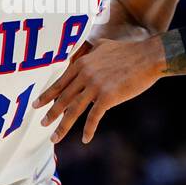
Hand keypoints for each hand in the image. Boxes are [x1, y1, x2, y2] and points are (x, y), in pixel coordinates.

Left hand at [33, 36, 164, 143]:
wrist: (148, 57)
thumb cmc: (129, 52)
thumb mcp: (104, 45)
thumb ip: (91, 50)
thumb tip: (87, 50)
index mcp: (81, 64)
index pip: (60, 83)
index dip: (47, 95)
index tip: (36, 104)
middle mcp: (84, 75)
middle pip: (63, 98)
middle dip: (51, 113)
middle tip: (42, 124)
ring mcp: (95, 86)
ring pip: (73, 110)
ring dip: (62, 126)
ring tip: (54, 138)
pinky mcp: (107, 97)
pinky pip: (93, 117)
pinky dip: (88, 130)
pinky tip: (85, 139)